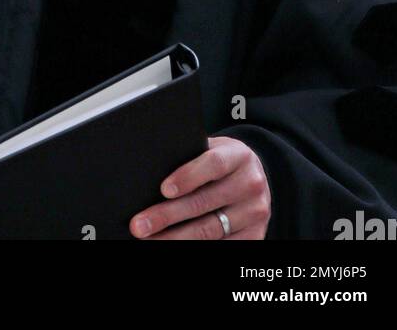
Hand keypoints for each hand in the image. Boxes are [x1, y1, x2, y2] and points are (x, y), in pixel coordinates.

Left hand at [129, 136, 270, 239]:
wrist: (256, 178)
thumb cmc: (222, 162)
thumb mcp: (214, 149)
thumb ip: (192, 157)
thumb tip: (152, 173)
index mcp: (239, 156)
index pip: (213, 164)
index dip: (188, 176)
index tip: (163, 190)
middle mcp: (250, 184)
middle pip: (204, 202)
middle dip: (167, 215)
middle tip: (140, 225)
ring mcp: (255, 212)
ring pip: (210, 230)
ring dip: (176, 238)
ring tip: (150, 240)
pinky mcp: (255, 235)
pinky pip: (222, 246)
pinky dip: (195, 248)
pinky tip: (174, 247)